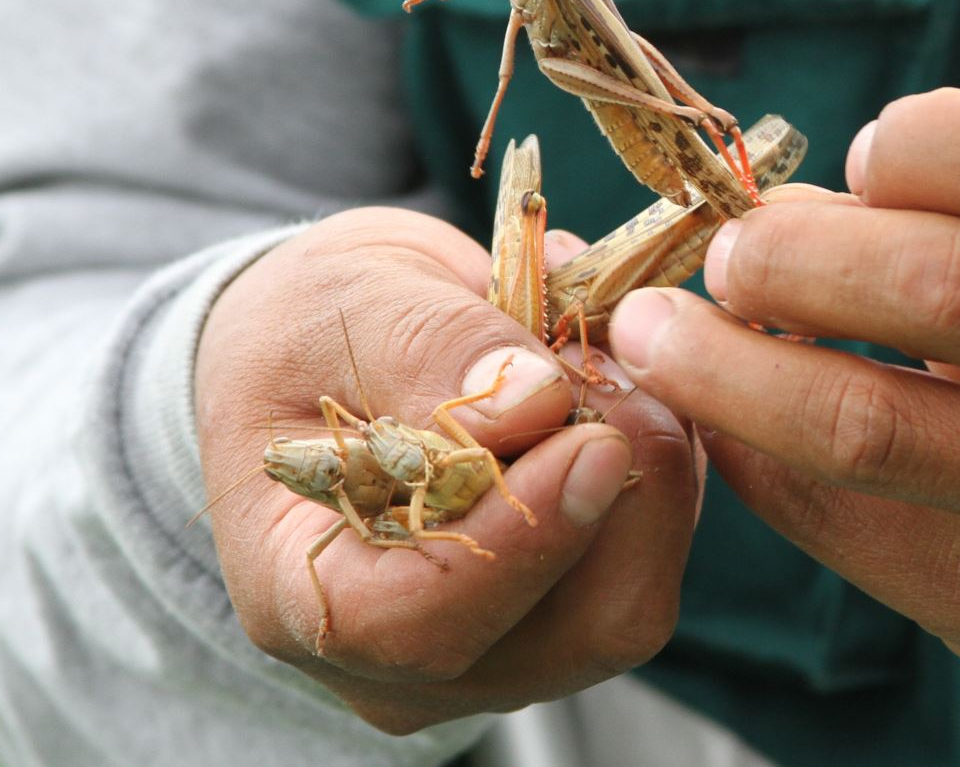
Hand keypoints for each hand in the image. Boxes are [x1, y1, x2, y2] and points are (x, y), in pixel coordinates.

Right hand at [196, 207, 697, 732]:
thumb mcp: (343, 301)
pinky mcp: (566, 616)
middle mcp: (394, 658)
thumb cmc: (314, 327)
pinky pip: (650, 563)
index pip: (417, 621)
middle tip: (613, 349)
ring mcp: (490, 652)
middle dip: (617, 486)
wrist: (340, 349)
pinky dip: (662, 467)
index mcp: (297, 590)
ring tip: (605, 345)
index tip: (592, 440)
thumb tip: (538, 401)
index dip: (518, 540)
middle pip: (553, 631)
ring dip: (653, 464)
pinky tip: (621, 384)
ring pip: (626, 602)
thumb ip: (430, 347)